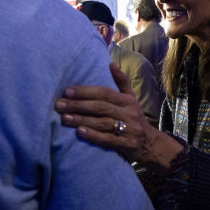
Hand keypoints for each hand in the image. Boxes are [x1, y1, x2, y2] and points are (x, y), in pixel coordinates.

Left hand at [55, 63, 181, 172]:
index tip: (67, 91)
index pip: (104, 93)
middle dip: (78, 105)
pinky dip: (93, 135)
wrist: (150, 144)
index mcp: (127, 101)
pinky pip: (108, 139)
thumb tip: (111, 64)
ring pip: (102, 123)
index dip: (85, 91)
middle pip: (100, 107)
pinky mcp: (126, 145)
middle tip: (59, 105)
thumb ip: (121, 83)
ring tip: (64, 118)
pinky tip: (79, 132)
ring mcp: (128, 129)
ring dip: (82, 120)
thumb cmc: (134, 119)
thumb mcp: (131, 99)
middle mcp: (128, 113)